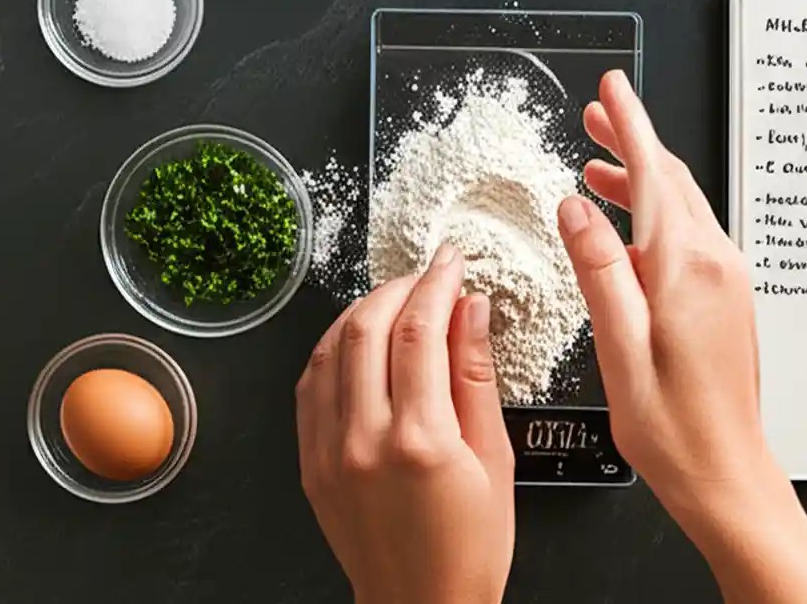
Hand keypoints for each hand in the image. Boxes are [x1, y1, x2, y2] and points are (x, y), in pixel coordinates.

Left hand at [296, 244, 514, 603]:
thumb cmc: (472, 545)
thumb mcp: (496, 458)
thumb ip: (477, 377)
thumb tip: (471, 309)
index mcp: (421, 440)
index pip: (421, 331)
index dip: (436, 283)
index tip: (451, 262)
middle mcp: (365, 441)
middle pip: (368, 329)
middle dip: (399, 288)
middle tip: (427, 275)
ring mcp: (329, 452)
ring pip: (330, 349)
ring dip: (362, 311)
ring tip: (396, 300)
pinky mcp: (311, 464)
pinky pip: (310, 386)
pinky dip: (332, 349)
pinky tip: (358, 340)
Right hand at [557, 70, 806, 602]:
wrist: (729, 473)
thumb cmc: (674, 427)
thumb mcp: (620, 348)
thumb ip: (599, 270)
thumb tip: (577, 208)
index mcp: (687, 268)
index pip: (652, 174)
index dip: (629, 124)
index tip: (612, 87)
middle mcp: (716, 265)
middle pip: (670, 181)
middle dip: (632, 142)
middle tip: (597, 115)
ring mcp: (726, 282)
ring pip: (680, 207)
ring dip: (641, 179)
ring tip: (598, 167)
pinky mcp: (726, 301)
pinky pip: (689, 238)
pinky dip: (655, 216)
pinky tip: (626, 232)